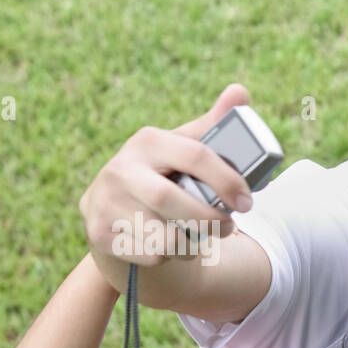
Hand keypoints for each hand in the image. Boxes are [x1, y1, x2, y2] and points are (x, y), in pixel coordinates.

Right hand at [79, 84, 254, 266]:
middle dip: (209, 218)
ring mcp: (105, 201)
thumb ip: (214, 127)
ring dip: (193, 241)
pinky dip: (172, 255)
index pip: (195, 154)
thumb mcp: (185, 151)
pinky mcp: (99, 233)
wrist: (118, 216)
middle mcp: (120, 168)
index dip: (228, 180)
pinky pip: (151, 254)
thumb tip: (240, 91)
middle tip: (229, 226)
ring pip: (163, 234)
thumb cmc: (165, 178)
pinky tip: (171, 245)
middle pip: (170, 199)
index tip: (247, 201)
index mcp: (148, 141)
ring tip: (199, 236)